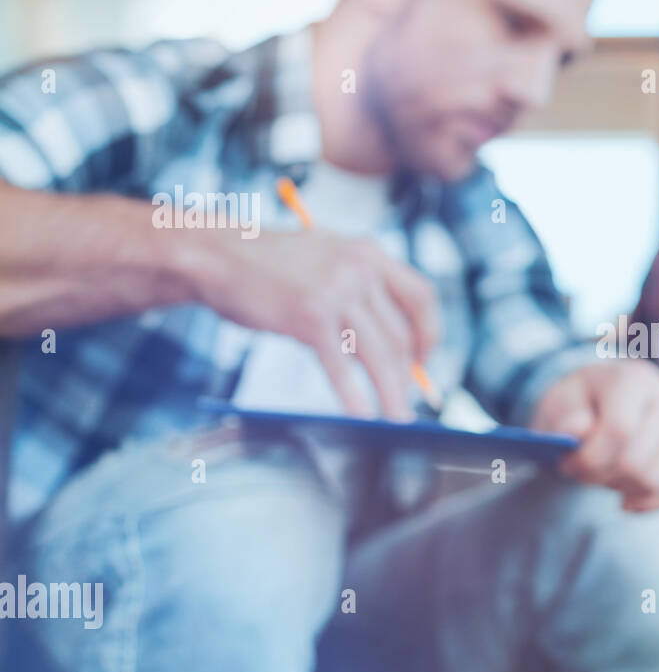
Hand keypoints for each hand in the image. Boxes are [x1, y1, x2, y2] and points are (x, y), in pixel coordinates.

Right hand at [189, 228, 439, 419]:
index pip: (422, 296)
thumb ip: (360, 291)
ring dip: (391, 393)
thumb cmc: (268, 264)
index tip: (423, 360)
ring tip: (396, 419)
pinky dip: (354, 395)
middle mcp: (360, 268)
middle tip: (406, 401)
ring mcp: (336, 291)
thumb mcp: (327, 259)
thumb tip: (388, 344)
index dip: (429, 334)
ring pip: (379, 354)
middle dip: (406, 375)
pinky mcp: (310, 317)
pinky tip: (362, 414)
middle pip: (399, 334)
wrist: (216, 255)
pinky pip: (341, 366)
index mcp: (370, 252)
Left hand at [531, 360, 658, 510]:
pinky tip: (629, 495)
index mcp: (629, 379)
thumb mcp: (558, 404)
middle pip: (638, 462)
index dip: (590, 460)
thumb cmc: (578, 405)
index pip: (620, 431)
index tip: (569, 465)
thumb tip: (574, 430)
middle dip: (602, 477)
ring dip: (623, 489)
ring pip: (658, 481)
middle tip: (584, 473)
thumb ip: (562, 417)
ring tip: (606, 474)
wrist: (605, 395)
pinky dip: (651, 501)